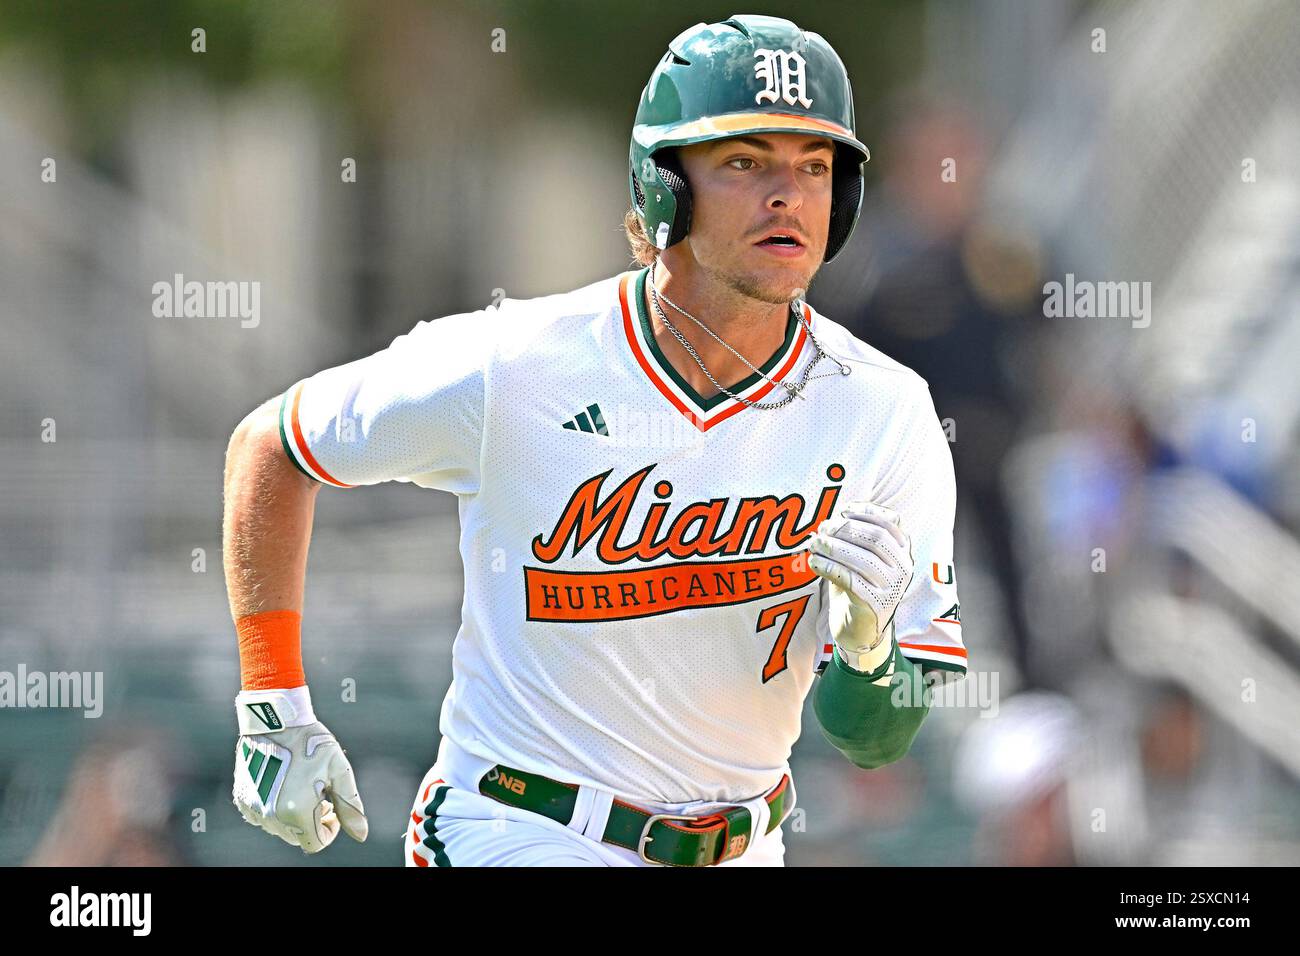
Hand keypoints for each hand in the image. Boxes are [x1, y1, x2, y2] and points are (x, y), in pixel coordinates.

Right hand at [232, 687, 367, 852]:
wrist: (275, 720)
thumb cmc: (311, 742)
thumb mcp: (338, 771)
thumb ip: (350, 806)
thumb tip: (361, 834)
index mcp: (297, 811)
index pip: (316, 843)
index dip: (329, 829)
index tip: (331, 807)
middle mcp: (272, 816)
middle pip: (298, 838)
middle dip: (312, 821)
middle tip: (318, 792)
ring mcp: (254, 809)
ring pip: (280, 829)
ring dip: (294, 816)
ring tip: (302, 785)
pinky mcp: (242, 800)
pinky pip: (263, 817)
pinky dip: (275, 809)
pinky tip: (283, 784)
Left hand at [808, 501, 914, 674]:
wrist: (860, 628)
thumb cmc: (857, 585)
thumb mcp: (859, 557)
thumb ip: (852, 538)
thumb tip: (828, 522)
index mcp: (902, 550)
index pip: (890, 521)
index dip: (865, 512)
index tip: (841, 511)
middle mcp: (903, 567)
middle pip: (876, 538)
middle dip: (846, 529)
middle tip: (822, 528)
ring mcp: (892, 587)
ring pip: (864, 559)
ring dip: (835, 548)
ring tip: (814, 544)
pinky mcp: (876, 604)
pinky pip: (851, 581)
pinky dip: (830, 568)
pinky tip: (814, 563)